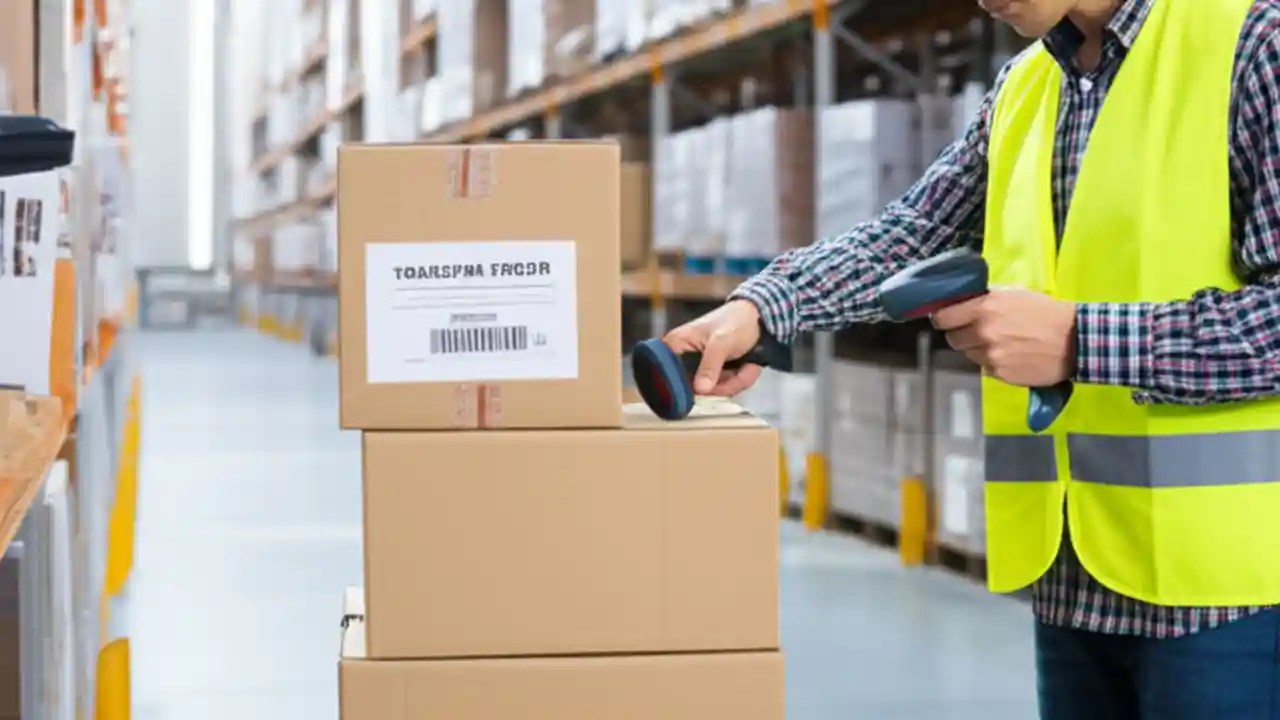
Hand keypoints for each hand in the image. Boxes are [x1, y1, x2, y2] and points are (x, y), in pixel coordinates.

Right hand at [663, 299, 763, 395]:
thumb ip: (710, 366)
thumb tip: (700, 389)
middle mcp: (684, 358)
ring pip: (711, 392)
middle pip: (692, 389)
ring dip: (732, 382)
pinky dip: (737, 381)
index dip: (682, 386)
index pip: (666, 373)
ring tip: (743, 366)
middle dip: (719, 385)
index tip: (705, 387)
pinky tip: (744, 367)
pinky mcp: (713, 375)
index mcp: (676, 343)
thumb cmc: (736, 321)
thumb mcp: (722, 342)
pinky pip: (723, 389)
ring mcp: (699, 369)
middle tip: (734, 372)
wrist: (757, 319)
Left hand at [932, 288, 1076, 386]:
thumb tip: (962, 300)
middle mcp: (983, 332)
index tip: (946, 319)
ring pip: (969, 355)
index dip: (943, 319)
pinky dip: (993, 363)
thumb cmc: (1046, 312)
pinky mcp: (1001, 374)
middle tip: (978, 331)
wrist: (1074, 340)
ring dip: (978, 350)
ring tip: (1000, 343)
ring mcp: (991, 355)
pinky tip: (1011, 355)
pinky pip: (985, 368)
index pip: (943, 318)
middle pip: (953, 339)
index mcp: (984, 308)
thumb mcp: (1014, 294)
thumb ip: (985, 298)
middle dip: (962, 335)